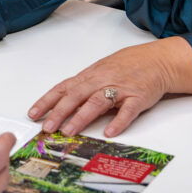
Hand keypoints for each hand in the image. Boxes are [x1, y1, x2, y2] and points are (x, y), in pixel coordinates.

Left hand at [28, 37, 191, 136]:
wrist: (158, 60)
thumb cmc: (127, 66)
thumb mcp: (100, 71)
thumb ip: (83, 86)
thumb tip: (62, 102)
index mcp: (90, 75)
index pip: (64, 87)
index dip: (48, 101)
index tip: (33, 114)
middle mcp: (102, 80)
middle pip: (77, 95)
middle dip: (60, 111)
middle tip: (47, 127)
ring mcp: (120, 89)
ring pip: (97, 102)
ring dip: (82, 117)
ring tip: (69, 131)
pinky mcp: (138, 98)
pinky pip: (127, 110)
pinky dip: (118, 121)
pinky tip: (109, 132)